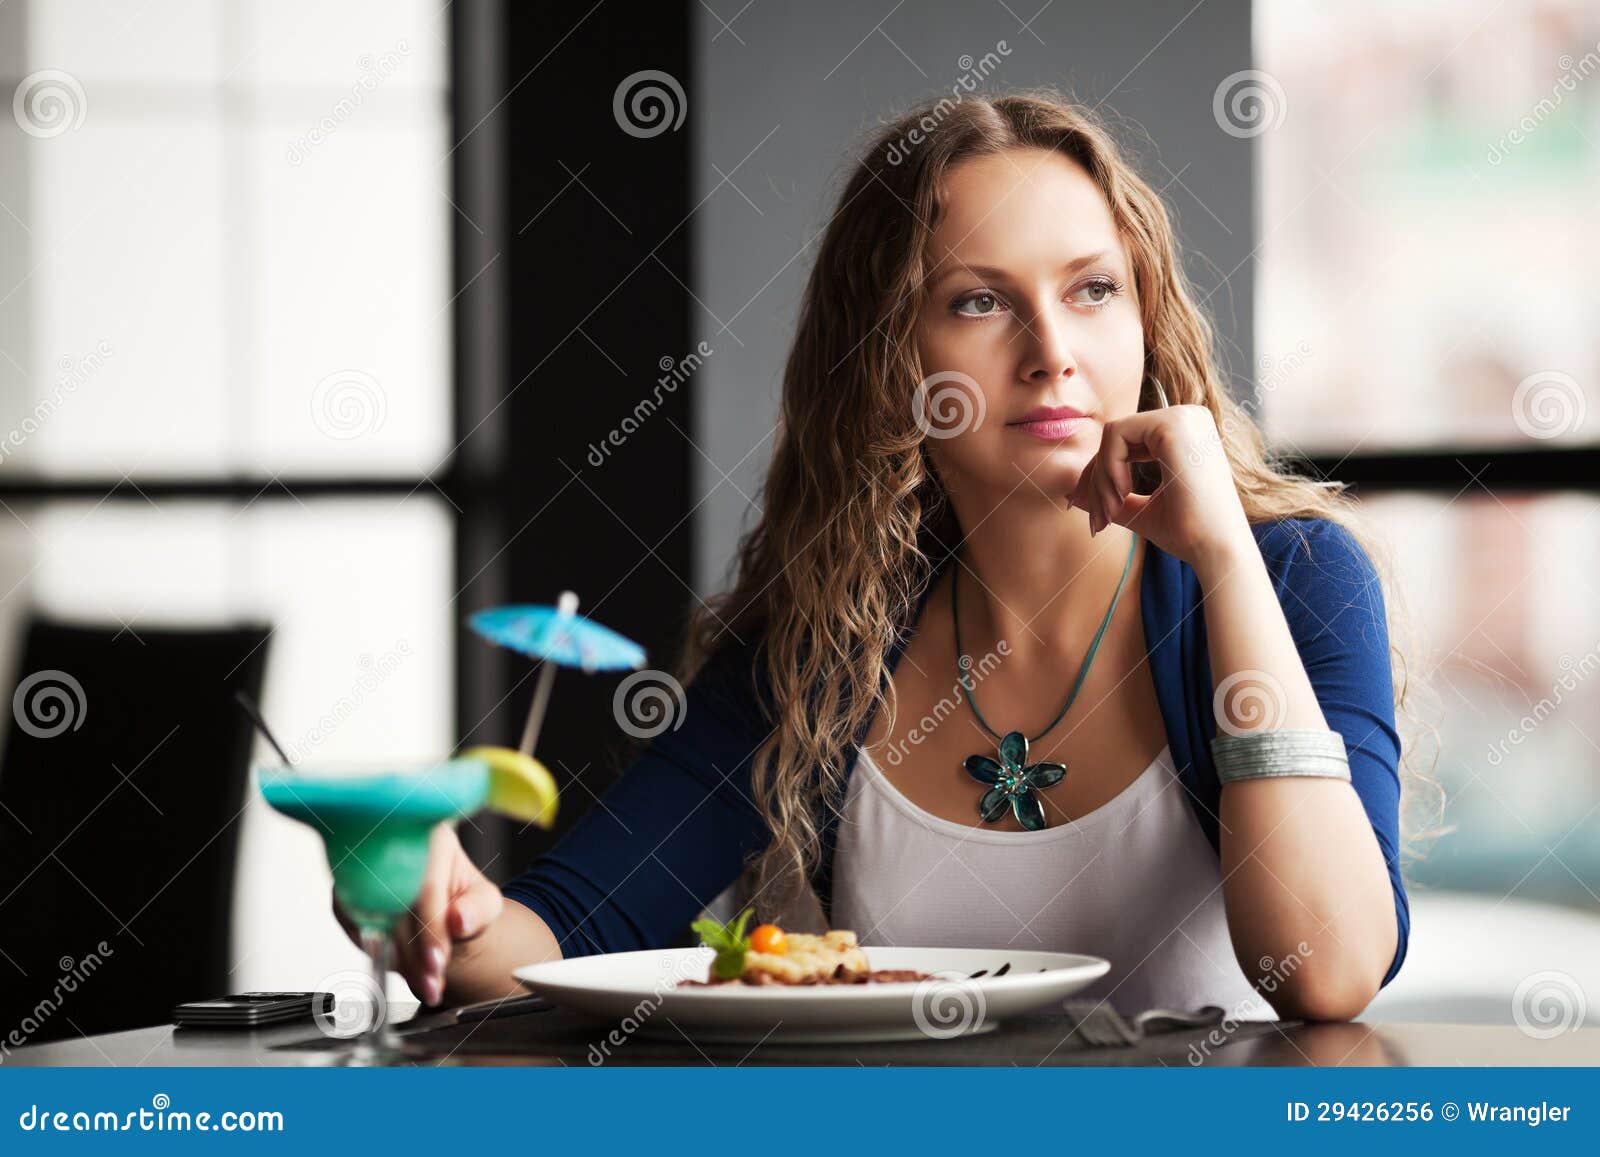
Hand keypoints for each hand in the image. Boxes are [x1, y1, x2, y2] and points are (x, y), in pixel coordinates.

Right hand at [332, 821, 502, 1006]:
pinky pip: (355, 926)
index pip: (426, 886)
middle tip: (432, 984)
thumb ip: (479, 909)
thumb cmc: (463, 899)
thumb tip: (459, 920)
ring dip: (397, 961)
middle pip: (398, 907)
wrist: (440, 909)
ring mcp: (363, 867)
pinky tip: (403, 968)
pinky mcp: (345, 891)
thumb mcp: (485, 902)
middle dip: (415, 955)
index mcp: (433, 838)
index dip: (431, 930)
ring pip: (374, 921)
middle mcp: (393, 845)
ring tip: (424, 984)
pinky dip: (379, 953)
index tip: (437, 963)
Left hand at [1070, 404, 1254, 571]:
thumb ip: (1109, 497)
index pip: (1126, 441)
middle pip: (1116, 435)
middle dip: (1097, 478)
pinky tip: (1122, 495)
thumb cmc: (1188, 533)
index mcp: (1186, 433)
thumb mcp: (1141, 510)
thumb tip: (1071, 492)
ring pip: (1113, 435)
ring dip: (1101, 477)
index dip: (1102, 475)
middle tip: (1098, 519)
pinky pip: (1116, 435)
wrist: (1217, 550)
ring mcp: (1183, 416)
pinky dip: (1108, 468)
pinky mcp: (1172, 424)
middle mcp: (1188, 417)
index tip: (1098, 514)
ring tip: (1111, 512)